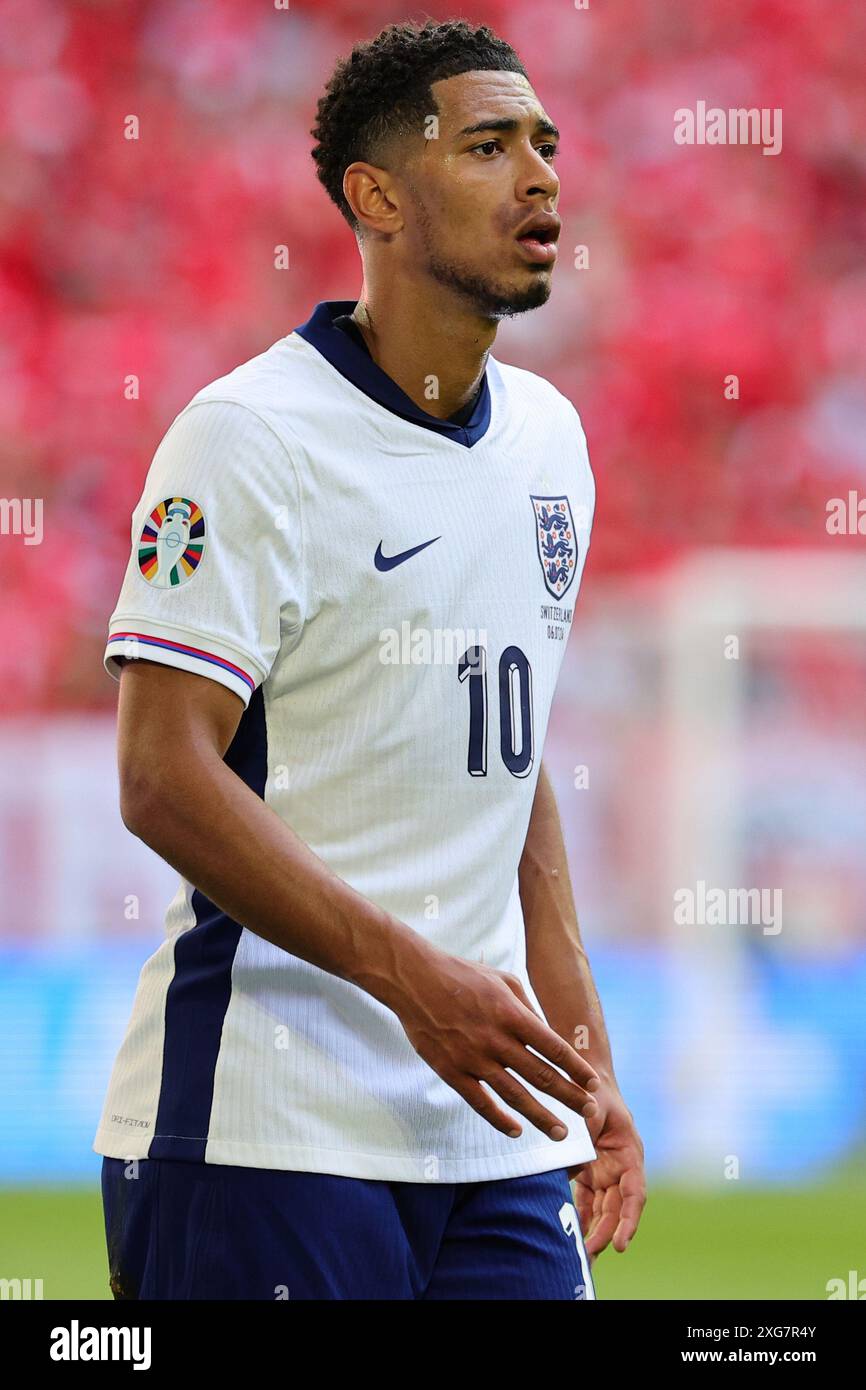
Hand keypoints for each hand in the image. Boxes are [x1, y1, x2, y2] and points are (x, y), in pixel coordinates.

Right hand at [395, 953, 601, 1139]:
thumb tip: (549, 1036)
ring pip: (515, 1095)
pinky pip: (480, 1102)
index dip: (576, 1069)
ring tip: (562, 1133)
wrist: (415, 979)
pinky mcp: (451, 1071)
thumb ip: (528, 1009)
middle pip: (541, 1075)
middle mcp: (496, 1039)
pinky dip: (499, 1119)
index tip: (593, 1084)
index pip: (554, 1048)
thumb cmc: (463, 975)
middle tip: (590, 1113)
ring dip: (541, 1117)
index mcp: (512, 1014)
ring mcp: (473, 1058)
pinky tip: (516, 1130)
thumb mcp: (504, 980)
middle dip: (570, 1097)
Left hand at [568, 1079, 645, 1256]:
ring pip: (602, 1209)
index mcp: (629, 1153)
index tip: (621, 1244)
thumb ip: (582, 1138)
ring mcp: (605, 1171)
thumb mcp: (589, 1110)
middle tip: (587, 1256)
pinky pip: (587, 1199)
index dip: (628, 1221)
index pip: (634, 1194)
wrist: (585, 1076)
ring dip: (593, 1230)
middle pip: (617, 1208)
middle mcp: (621, 1167)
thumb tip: (567, 1169)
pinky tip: (571, 1233)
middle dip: (606, 1234)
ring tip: (580, 1255)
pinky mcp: (589, 1171)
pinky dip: (580, 1215)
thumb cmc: (592, 1090)